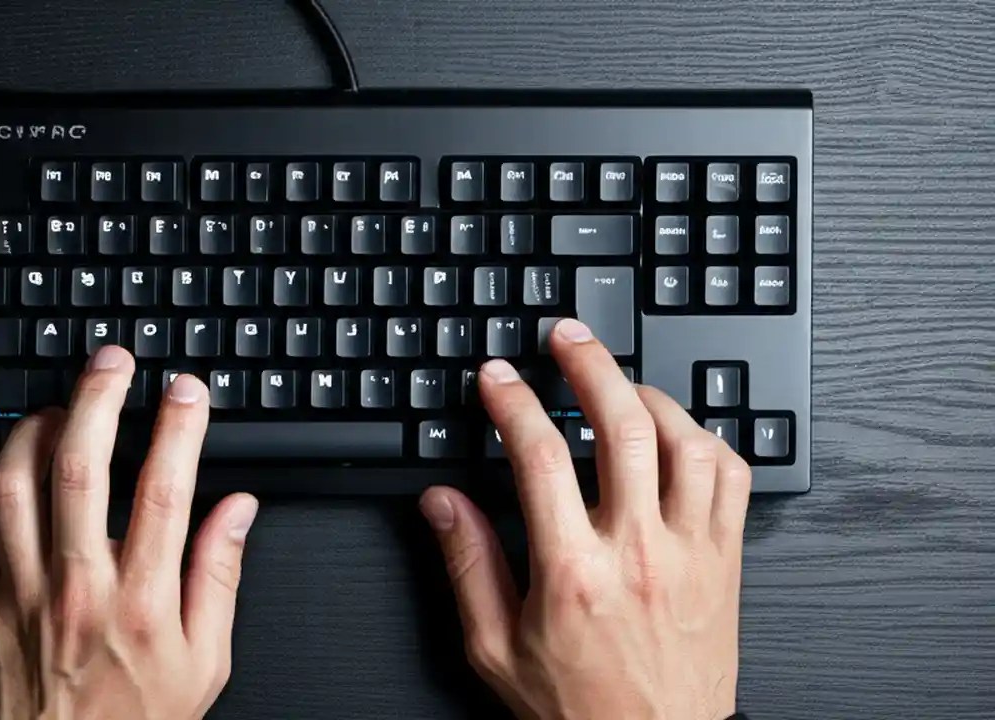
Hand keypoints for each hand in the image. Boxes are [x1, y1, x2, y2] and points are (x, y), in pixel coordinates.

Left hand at [0, 346, 258, 719]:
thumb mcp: (205, 662)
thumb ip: (219, 578)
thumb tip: (237, 512)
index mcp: (141, 600)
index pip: (165, 489)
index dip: (179, 427)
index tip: (186, 391)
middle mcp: (76, 587)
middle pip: (81, 466)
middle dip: (98, 398)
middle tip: (113, 362)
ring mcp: (17, 594)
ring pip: (12, 486)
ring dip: (32, 432)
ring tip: (57, 410)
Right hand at [420, 319, 750, 719]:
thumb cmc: (578, 708)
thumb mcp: (494, 648)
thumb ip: (468, 566)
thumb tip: (443, 502)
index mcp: (573, 572)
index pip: (539, 456)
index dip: (512, 402)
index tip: (498, 377)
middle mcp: (638, 552)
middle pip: (622, 426)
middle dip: (589, 365)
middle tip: (566, 337)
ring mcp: (692, 553)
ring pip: (687, 441)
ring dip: (650, 396)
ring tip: (620, 383)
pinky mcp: (726, 562)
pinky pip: (732, 477)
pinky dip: (706, 439)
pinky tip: (677, 434)